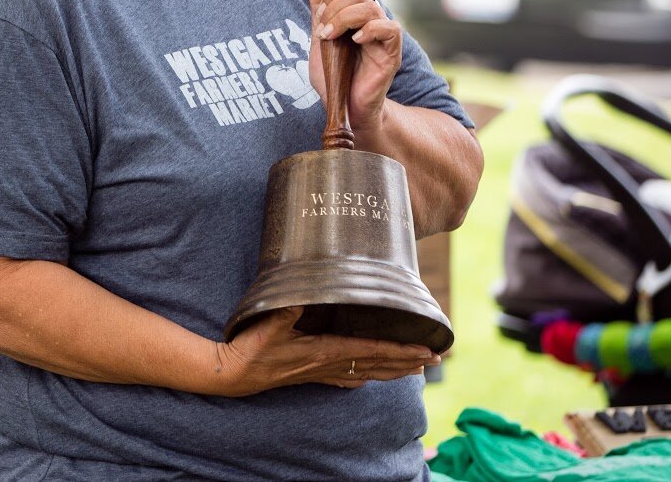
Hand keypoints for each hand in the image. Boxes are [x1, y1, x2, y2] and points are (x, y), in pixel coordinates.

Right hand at [215, 307, 438, 394]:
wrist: (233, 374)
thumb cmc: (250, 349)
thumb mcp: (267, 323)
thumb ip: (288, 307)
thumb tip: (307, 291)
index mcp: (323, 351)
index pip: (372, 352)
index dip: (401, 351)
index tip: (427, 350)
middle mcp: (327, 365)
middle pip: (378, 365)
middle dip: (409, 362)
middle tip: (436, 358)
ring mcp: (321, 372)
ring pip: (367, 374)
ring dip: (394, 371)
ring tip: (416, 368)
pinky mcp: (311, 375)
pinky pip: (347, 379)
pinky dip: (367, 377)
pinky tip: (371, 378)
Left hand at [306, 0, 401, 135]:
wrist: (344, 106)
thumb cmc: (334, 74)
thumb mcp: (318, 36)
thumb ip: (317, 7)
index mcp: (356, 16)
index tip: (318, 13)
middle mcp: (372, 22)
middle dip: (334, 4)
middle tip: (323, 27)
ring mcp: (383, 36)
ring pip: (371, 7)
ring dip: (344, 18)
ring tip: (330, 36)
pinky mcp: (392, 52)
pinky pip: (390, 28)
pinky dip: (369, 30)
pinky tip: (354, 42)